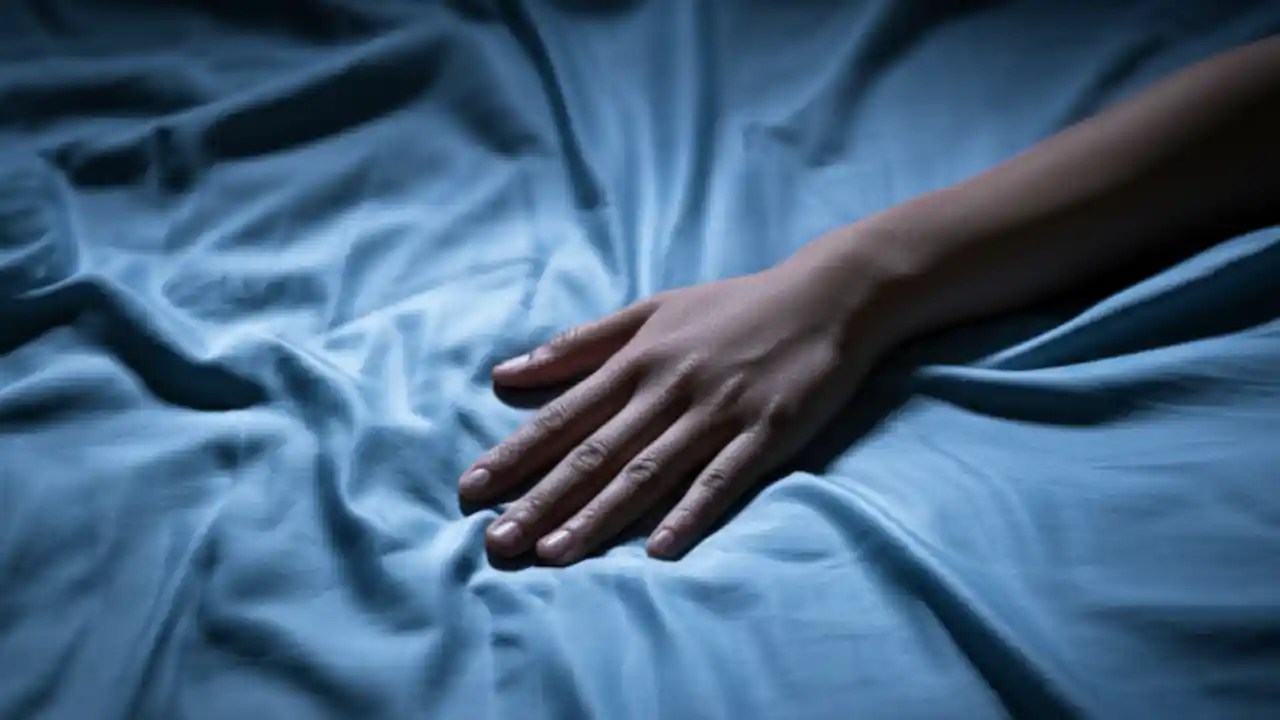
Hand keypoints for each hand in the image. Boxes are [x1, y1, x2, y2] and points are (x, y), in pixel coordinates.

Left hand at [458, 245, 894, 563]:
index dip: (516, 454)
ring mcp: (718, 411)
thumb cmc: (731, 308)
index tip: (471, 489)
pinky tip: (658, 551)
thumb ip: (578, 345)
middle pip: (596, 452)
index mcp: (637, 359)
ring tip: (554, 554)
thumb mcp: (650, 311)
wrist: (826, 296)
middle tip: (497, 543)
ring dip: (599, 515)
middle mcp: (669, 386)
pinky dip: (689, 513)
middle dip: (542, 499)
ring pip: (648, 471)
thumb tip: (505, 372)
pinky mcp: (766, 432)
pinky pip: (722, 479)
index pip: (564, 415)